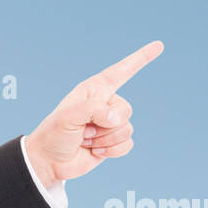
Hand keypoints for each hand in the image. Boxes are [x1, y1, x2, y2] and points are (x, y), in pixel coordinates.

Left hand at [26, 40, 162, 187]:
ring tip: (85, 140)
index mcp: (94, 90)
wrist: (49, 161)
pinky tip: (94, 151)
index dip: (141, 58)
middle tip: (82, 130)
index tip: (159, 46)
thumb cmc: (54, 134)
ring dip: (104, 140)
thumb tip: (116, 118)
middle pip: (126, 110)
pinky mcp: (113, 141)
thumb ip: (93, 110)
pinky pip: (127, 144)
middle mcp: (105, 104)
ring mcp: (110, 124)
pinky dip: (111, 151)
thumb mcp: (68, 116)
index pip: (121, 71)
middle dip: (104, 125)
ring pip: (127, 129)